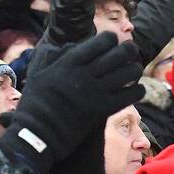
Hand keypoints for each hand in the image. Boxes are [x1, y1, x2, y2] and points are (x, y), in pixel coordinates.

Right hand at [0, 32, 142, 173]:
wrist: (39, 134)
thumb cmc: (36, 104)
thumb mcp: (36, 75)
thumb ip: (49, 57)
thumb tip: (66, 46)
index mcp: (69, 62)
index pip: (99, 43)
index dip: (110, 39)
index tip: (113, 39)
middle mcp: (85, 74)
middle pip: (117, 55)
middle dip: (128, 50)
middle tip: (132, 49)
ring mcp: (96, 92)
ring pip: (127, 74)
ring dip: (135, 69)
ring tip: (135, 69)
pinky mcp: (103, 109)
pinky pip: (129, 96)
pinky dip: (137, 90)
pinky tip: (138, 89)